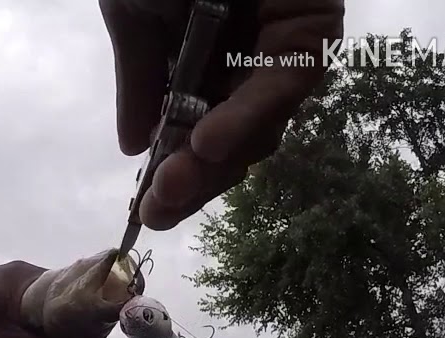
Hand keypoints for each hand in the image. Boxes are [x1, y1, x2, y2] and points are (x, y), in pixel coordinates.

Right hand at [100, 0, 343, 228]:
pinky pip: (285, 84)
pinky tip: (203, 142)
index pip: (199, 132)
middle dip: (195, 181)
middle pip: (235, 142)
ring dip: (216, 162)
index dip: (176, 175)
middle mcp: (250, 57)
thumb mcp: (133, 17)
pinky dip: (245, 117)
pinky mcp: (311, 29)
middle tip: (156, 211)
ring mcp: (284, 45)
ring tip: (171, 186)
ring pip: (262, 125)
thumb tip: (132, 148)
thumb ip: (138, 82)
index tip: (146, 211)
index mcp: (206, 56)